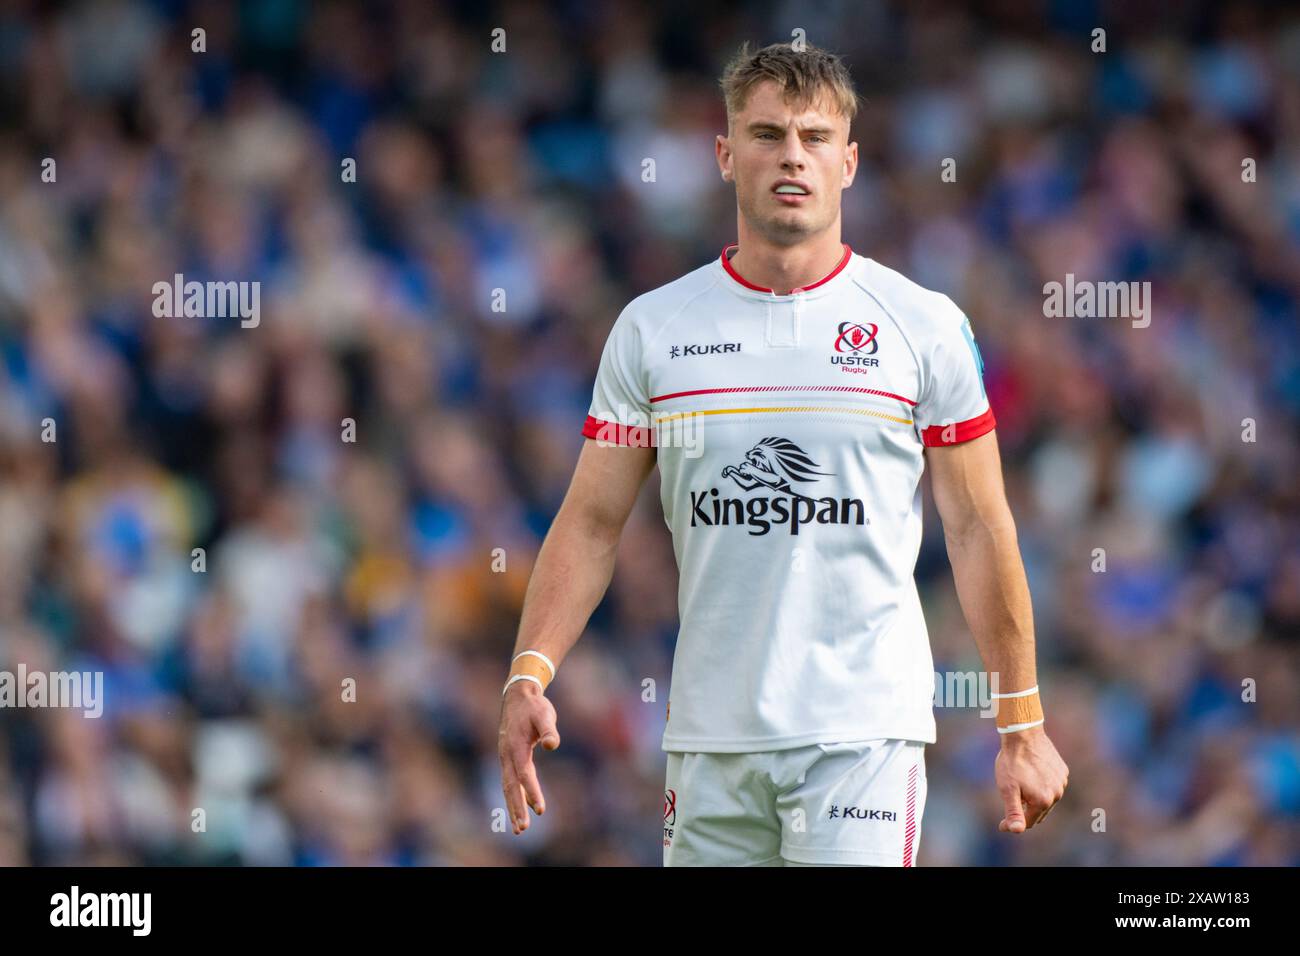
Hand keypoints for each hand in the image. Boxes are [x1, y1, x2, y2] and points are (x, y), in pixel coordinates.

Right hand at [498, 681, 560, 834]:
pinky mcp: (509, 758)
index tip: (540, 809)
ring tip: (519, 828)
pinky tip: (521, 808)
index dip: (532, 791)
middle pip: (511, 786)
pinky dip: (515, 796)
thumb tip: (553, 745)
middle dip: (516, 808)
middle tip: (522, 829)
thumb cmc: (534, 706)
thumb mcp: (544, 714)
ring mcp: (505, 757)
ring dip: (513, 807)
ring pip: (508, 786)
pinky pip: (510, 781)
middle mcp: (507, 755)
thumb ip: (549, 729)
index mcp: (516, 746)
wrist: (518, 696)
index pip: (524, 774)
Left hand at [995, 726, 1067, 832]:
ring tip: (1021, 784)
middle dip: (1025, 810)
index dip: (1013, 823)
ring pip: (1046, 798)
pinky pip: (1052, 785)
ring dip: (1034, 797)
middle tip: (1011, 799)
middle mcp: (1057, 794)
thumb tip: (1016, 831)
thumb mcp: (1008, 789)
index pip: (1028, 822)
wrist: (1023, 735)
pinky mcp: (1063, 771)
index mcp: (1043, 801)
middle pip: (1039, 812)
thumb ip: (1013, 811)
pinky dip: (1042, 785)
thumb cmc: (1012, 762)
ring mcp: (1062, 782)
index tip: (1001, 823)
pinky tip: (1031, 775)